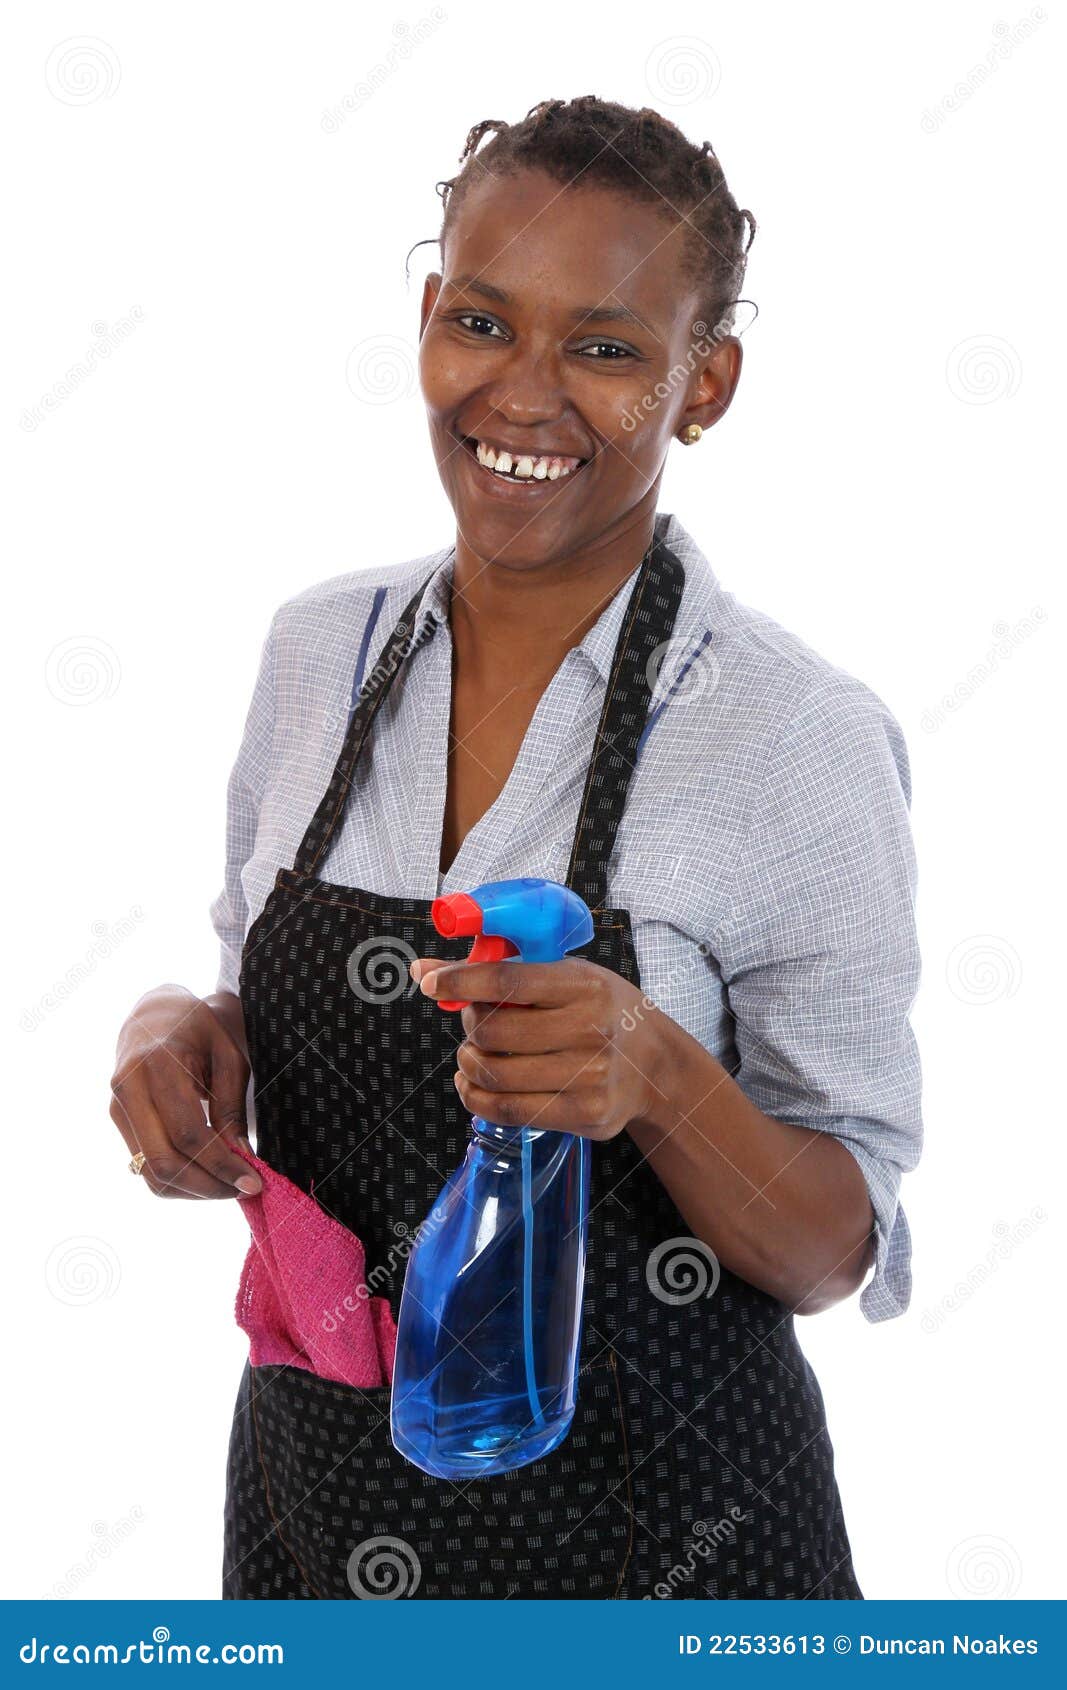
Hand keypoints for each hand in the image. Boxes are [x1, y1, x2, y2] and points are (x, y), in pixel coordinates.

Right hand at [109, 985, 261, 1197]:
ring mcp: (118, 1108)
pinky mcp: (119, 1122)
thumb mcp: (228, 1055)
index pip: (188, 1133)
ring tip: (229, 1184)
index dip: (221, 1165)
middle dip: (208, 1186)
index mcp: (158, 1064)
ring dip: (193, 1190)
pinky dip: (179, 1181)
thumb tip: (241, 1157)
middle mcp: (128, 1089)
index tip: (254, 1182)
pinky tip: (207, 1175)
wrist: (154, 1015)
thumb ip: (231, 1106)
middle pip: (165, 1162)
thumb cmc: (199, 1030)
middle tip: (244, 1189)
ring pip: (152, 1174)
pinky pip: (146, 1167)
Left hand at [409, 955, 671, 1140]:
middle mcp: (590, 1030)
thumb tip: (423, 971)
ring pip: (494, 1074)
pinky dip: (475, 1098)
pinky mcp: (585, 1114)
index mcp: (585, 986)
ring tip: (472, 1055)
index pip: (508, 981)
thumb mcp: (566, 975)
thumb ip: (500, 970)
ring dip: (467, 1063)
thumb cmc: (601, 1011)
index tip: (432, 983)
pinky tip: (473, 1085)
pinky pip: (508, 1111)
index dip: (460, 980)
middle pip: (493, 1031)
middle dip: (469, 1025)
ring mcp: (590, 1076)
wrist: (655, 1065)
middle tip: (473, 1023)